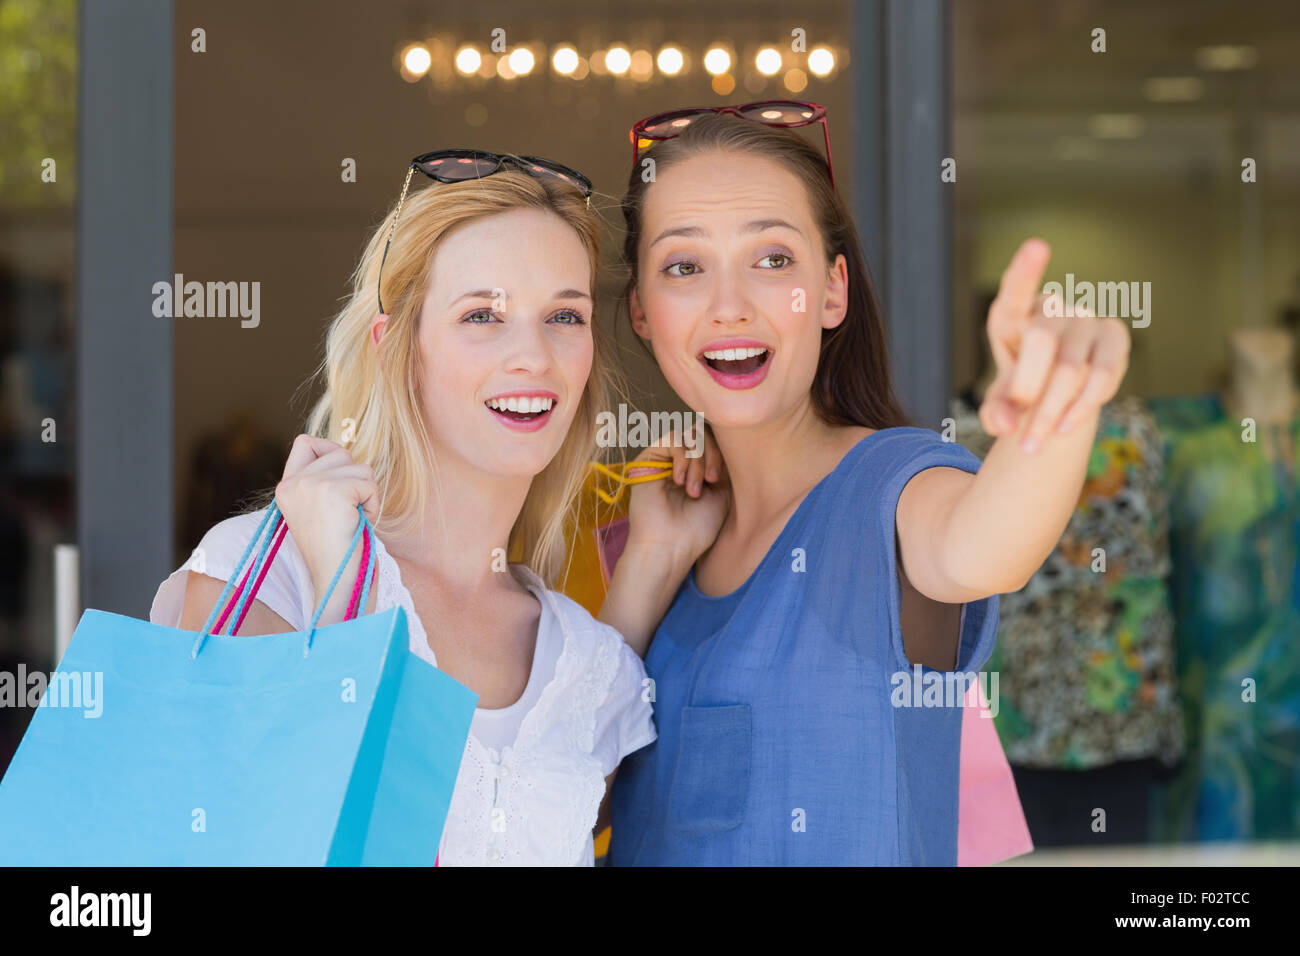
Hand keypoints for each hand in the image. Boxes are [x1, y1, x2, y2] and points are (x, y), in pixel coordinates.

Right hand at [275, 434, 380, 615]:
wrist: (338, 580)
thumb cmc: (337, 548)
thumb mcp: (319, 507)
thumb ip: (322, 479)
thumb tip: (341, 451)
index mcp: (285, 487)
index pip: (306, 442)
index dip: (329, 455)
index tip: (337, 486)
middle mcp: (291, 483)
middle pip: (340, 452)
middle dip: (354, 481)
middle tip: (346, 514)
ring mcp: (309, 486)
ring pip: (359, 467)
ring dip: (366, 494)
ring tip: (352, 520)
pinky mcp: (332, 492)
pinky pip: (369, 484)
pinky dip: (373, 504)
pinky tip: (359, 524)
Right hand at [624, 420, 729, 568]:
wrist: (671, 546)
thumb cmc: (697, 528)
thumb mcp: (723, 493)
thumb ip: (726, 465)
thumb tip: (730, 441)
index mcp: (701, 468)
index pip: (716, 440)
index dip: (723, 452)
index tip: (720, 479)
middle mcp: (684, 460)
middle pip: (704, 431)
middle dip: (713, 453)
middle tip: (711, 480)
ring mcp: (666, 458)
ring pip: (690, 433)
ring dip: (698, 459)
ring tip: (694, 489)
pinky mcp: (649, 458)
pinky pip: (672, 438)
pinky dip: (682, 457)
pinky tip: (680, 480)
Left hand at [980, 238, 1130, 453]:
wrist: (1056, 395)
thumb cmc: (1021, 390)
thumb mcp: (999, 401)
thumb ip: (994, 410)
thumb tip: (1004, 423)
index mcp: (1014, 315)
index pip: (1017, 291)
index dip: (1026, 270)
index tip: (1037, 245)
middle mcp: (1052, 309)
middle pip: (1041, 341)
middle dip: (1027, 391)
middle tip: (1016, 430)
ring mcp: (1086, 319)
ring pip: (1071, 369)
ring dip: (1051, 413)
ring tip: (1031, 447)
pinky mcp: (1115, 336)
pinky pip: (1102, 375)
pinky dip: (1081, 408)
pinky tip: (1063, 428)